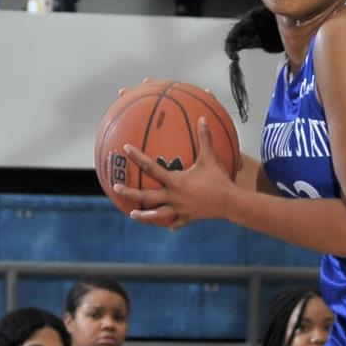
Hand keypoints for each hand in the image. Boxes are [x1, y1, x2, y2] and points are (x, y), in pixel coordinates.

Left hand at [115, 118, 239, 227]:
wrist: (230, 202)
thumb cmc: (219, 179)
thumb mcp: (211, 157)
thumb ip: (205, 138)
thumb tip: (202, 118)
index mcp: (175, 181)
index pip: (151, 167)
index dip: (137, 157)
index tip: (126, 148)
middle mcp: (174, 196)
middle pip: (147, 196)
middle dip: (130, 192)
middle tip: (115, 188)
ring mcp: (180, 209)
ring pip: (157, 214)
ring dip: (144, 215)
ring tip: (132, 214)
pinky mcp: (188, 218)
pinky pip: (176, 222)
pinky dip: (170, 223)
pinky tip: (166, 227)